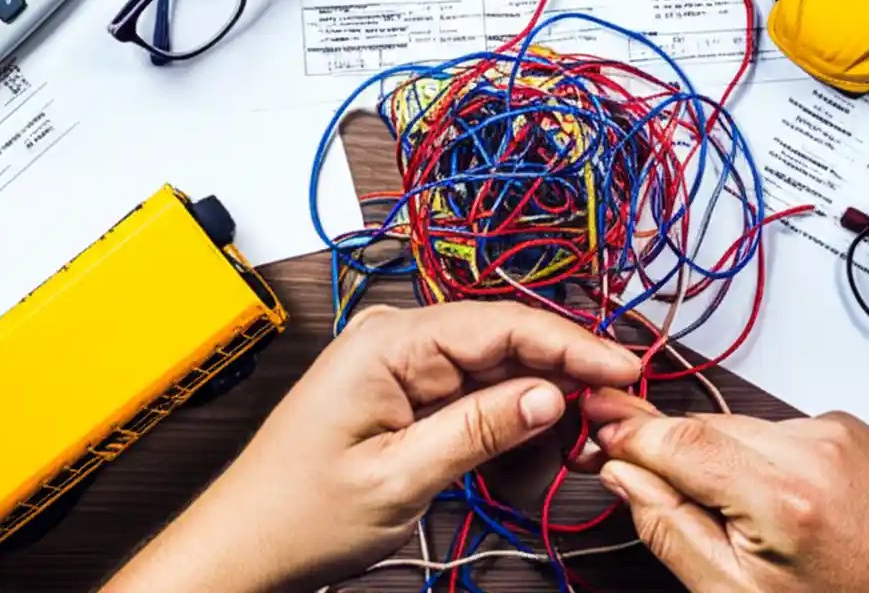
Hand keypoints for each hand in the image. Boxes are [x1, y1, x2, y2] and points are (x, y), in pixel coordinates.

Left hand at [101, 302, 640, 592]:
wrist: (244, 543)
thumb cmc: (299, 513)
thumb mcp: (398, 478)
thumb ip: (478, 430)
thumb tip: (551, 394)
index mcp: (388, 342)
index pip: (501, 325)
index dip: (571, 344)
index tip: (623, 367)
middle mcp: (396, 338)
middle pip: (505, 339)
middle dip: (567, 372)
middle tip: (620, 407)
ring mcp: (401, 363)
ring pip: (496, 366)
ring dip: (544, 395)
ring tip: (588, 431)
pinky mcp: (405, 390)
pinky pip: (474, 390)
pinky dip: (511, 413)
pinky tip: (541, 436)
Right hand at [581, 389, 868, 592]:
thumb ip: (672, 530)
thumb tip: (626, 478)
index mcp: (778, 491)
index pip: (674, 439)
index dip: (624, 434)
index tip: (594, 431)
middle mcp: (808, 444)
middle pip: (702, 426)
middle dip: (665, 448)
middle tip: (628, 465)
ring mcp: (832, 429)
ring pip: (739, 428)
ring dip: (715, 457)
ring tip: (729, 513)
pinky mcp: (847, 426)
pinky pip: (778, 432)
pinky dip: (758, 458)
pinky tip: (773, 502)